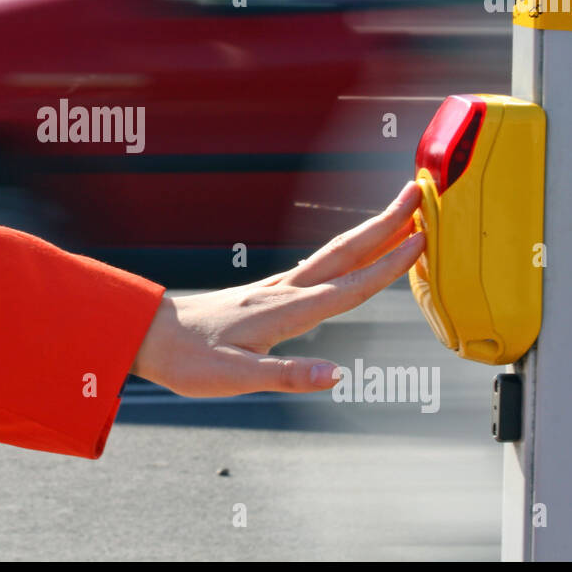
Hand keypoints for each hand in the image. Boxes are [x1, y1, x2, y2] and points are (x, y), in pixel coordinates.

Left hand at [131, 181, 424, 397]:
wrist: (149, 336)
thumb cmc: (189, 360)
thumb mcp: (237, 378)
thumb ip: (288, 376)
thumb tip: (337, 376)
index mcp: (285, 311)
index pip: (348, 286)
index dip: (388, 266)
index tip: (422, 240)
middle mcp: (284, 292)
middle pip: (345, 252)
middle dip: (385, 224)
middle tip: (418, 193)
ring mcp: (275, 289)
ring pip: (332, 255)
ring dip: (369, 234)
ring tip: (398, 217)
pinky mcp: (265, 294)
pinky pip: (317, 267)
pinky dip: (344, 254)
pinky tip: (348, 256)